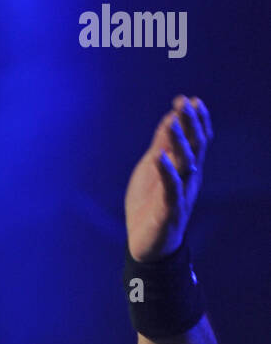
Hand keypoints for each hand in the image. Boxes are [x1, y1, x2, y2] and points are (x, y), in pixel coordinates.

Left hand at [124, 95, 212, 261]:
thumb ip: (161, 146)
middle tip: (185, 102)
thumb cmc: (149, 204)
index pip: (197, 140)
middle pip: (195, 147)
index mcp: (186, 168)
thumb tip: (170, 117)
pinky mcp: (169, 211)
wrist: (145, 245)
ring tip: (173, 121)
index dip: (196, 120)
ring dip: (180, 142)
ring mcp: (181, 194)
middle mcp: (188, 179)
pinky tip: (161, 157)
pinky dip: (166, 172)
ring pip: (186, 165)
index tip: (189, 99)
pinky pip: (170, 189)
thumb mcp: (152, 169)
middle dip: (191, 124)